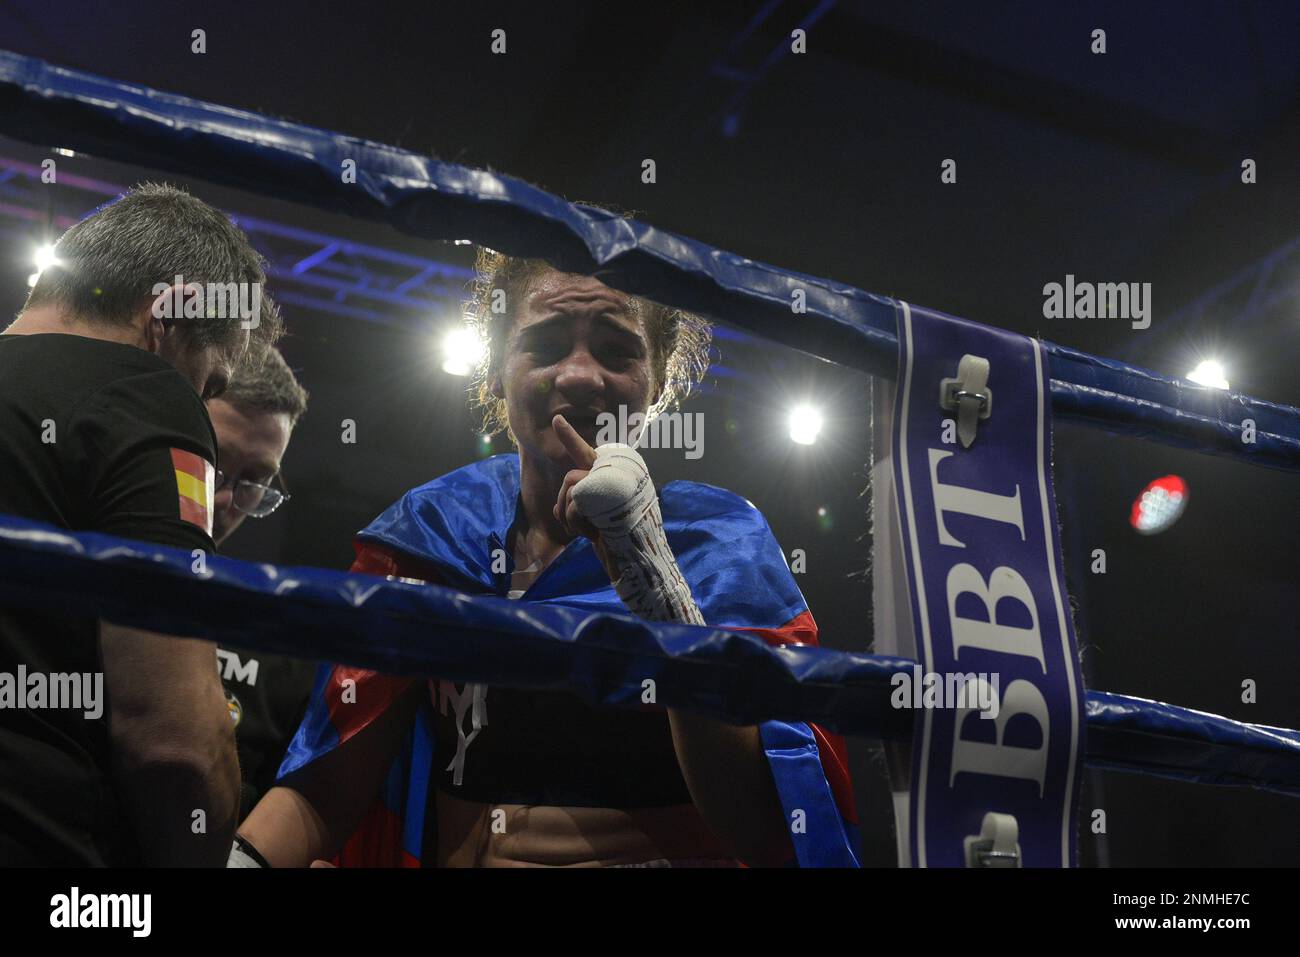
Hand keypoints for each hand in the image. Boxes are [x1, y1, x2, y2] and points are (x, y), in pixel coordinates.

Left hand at [551, 414, 620, 580]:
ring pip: (570, 485)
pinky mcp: (606, 493)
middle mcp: (616, 476)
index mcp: (614, 480)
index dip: (569, 437)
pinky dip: (575, 521)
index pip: (587, 454)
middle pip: (571, 476)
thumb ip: (578, 509)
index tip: (556, 419)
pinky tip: (594, 532)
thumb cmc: (620, 544)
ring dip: (571, 515)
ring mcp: (612, 482)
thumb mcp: (596, 524)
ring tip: (590, 531)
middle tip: (576, 526)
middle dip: (564, 502)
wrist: (640, 561)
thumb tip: (558, 509)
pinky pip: (574, 501)